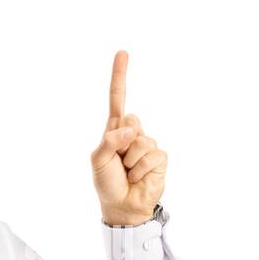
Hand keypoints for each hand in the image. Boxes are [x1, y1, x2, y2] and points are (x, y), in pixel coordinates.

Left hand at [91, 50, 167, 224]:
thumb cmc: (107, 183)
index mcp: (114, 130)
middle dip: (121, 143)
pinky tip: (139, 177)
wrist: (122, 206)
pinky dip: (140, 169)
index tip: (122, 52)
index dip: (120, 76)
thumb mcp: (98, 161)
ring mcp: (148, 144)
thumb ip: (110, 141)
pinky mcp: (160, 157)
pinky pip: (151, 155)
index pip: (118, 99)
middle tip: (118, 162)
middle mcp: (133, 133)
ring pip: (140, 141)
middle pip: (131, 119)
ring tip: (127, 172)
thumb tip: (131, 129)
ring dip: (130, 161)